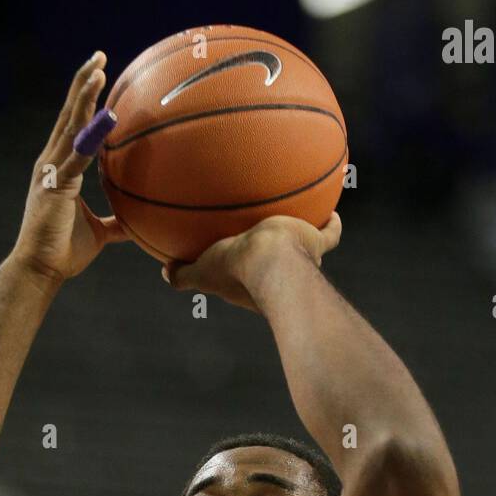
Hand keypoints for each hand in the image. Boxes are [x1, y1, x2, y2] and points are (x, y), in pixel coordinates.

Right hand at [11, 52, 126, 287]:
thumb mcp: (99, 233)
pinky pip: (78, 155)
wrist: (41, 269)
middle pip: (68, 114)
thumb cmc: (64, 252)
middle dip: (83, 84)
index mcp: (60, 168)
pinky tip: (108, 117)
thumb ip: (116, 222)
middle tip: (99, 56)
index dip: (83, 99)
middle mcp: (51, 161)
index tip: (98, 74)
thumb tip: (136, 223)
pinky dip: (92, 134)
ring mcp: (51, 170)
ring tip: (98, 69)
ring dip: (84, 96)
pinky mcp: (56, 184)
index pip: (72, 125)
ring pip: (69, 125)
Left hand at [161, 213, 341, 311]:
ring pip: (308, 253)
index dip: (246, 277)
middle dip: (281, 263)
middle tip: (277, 247)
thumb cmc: (233, 269)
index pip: (250, 283)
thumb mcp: (202, 272)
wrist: (268, 260)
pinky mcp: (316, 244)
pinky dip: (331, 224)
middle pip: (281, 270)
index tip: (244, 269)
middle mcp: (280, 278)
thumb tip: (164, 271)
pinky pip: (329, 234)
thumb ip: (184, 274)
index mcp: (252, 285)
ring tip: (306, 225)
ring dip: (307, 241)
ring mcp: (302, 263)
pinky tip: (332, 210)